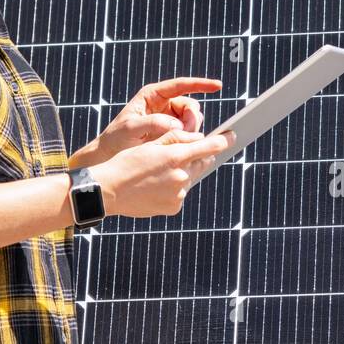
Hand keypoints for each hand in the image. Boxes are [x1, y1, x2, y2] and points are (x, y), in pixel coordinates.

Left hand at [78, 77, 221, 166]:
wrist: (110, 157)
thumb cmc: (115, 139)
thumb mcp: (130, 129)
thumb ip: (152, 123)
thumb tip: (176, 124)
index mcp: (152, 96)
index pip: (181, 85)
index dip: (201, 85)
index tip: (218, 86)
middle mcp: (163, 105)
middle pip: (190, 106)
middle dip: (192, 120)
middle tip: (185, 134)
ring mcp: (169, 119)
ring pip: (192, 122)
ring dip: (191, 132)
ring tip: (177, 143)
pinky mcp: (171, 135)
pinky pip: (188, 134)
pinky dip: (189, 140)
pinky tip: (183, 148)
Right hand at [94, 129, 235, 218]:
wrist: (109, 191)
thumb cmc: (127, 163)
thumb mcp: (150, 144)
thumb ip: (177, 138)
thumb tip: (199, 137)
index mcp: (175, 156)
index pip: (209, 146)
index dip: (224, 139)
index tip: (233, 135)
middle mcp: (181, 176)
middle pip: (203, 162)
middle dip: (201, 155)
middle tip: (195, 150)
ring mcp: (178, 194)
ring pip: (191, 178)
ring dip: (184, 172)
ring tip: (162, 170)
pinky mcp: (173, 207)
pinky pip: (180, 193)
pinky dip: (175, 187)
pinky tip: (157, 185)